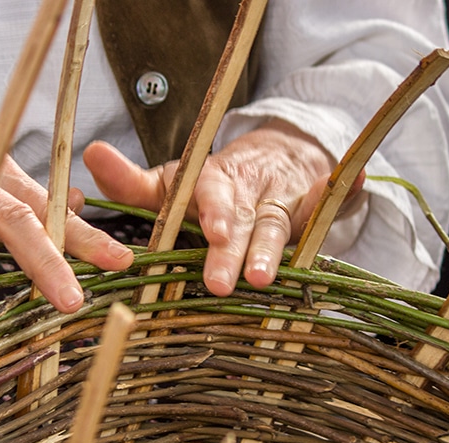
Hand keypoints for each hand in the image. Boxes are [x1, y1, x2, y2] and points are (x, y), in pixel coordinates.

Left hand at [84, 119, 357, 295]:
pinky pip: (325, 203)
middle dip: (231, 251)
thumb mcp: (172, 182)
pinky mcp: (308, 211)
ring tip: (262, 279)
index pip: (210, 192)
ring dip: (272, 251)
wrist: (275, 155)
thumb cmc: (211, 184)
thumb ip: (131, 181)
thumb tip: (91, 152)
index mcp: (211, 180)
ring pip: (276, 228)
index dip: (212, 212)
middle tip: (218, 284)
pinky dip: (342, 192)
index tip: (212, 231)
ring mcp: (280, 202)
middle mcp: (246, 189)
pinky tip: (357, 183)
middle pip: (240, 220)